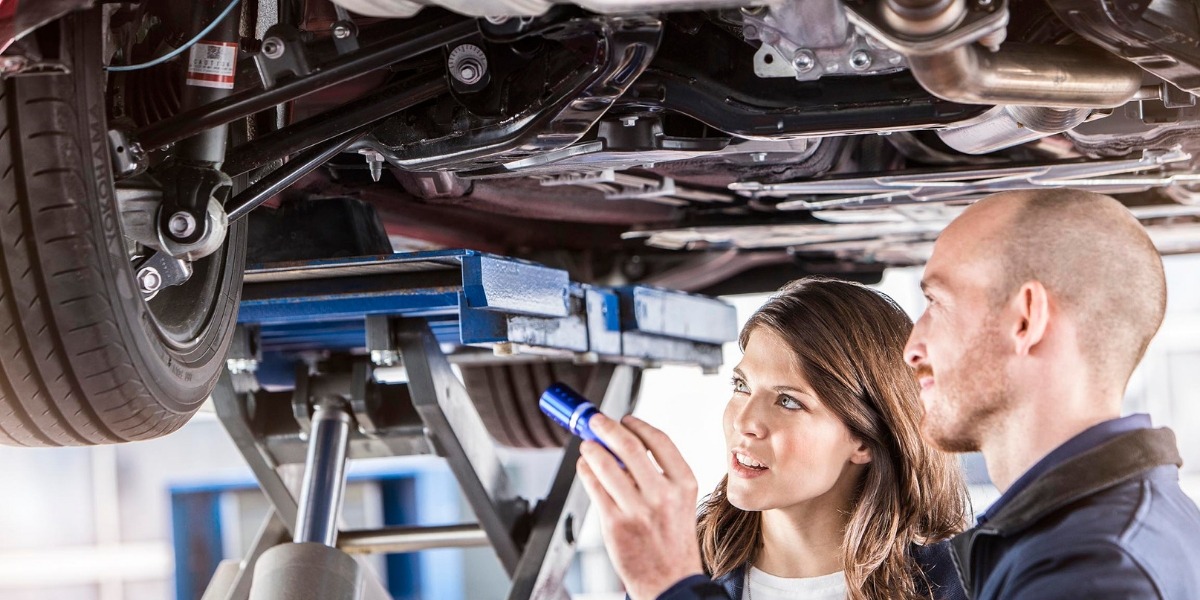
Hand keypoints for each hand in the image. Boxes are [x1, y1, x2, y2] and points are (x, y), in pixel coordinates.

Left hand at [576, 414, 703, 599]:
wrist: (670, 580)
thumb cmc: (672, 540)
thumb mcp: (680, 502)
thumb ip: (659, 473)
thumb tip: (624, 445)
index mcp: (684, 484)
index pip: (659, 440)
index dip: (638, 425)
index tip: (626, 419)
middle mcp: (663, 495)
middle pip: (629, 446)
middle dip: (606, 427)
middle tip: (596, 421)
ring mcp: (638, 510)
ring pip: (606, 464)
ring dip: (592, 448)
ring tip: (588, 445)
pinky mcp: (615, 524)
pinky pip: (595, 487)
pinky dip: (586, 470)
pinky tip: (585, 467)